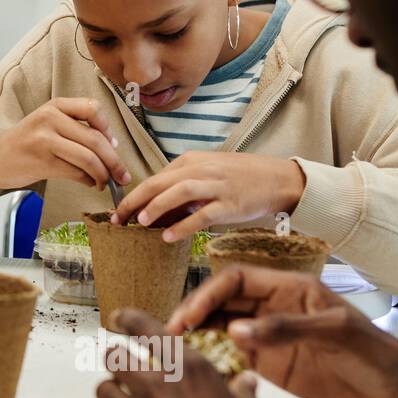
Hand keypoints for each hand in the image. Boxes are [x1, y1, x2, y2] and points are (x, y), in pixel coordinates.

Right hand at [0, 98, 130, 196]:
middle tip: (123, 175)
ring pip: (88, 158)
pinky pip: (75, 172)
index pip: (93, 109)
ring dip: (102, 175)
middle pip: (95, 139)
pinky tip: (89, 183)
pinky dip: (88, 180)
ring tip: (105, 183)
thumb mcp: (47, 124)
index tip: (114, 145)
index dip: (109, 129)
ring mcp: (44, 140)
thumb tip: (111, 148)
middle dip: (114, 161)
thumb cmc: (26, 143)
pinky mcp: (41, 162)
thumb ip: (75, 128)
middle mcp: (49, 118)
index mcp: (55, 106)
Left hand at [87, 309, 309, 397]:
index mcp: (189, 372)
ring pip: (102, 390)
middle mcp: (157, 388)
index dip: (129, 320)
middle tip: (119, 366)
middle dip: (115, 360)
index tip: (119, 318)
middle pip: (115, 358)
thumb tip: (247, 382)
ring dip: (107, 394)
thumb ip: (244, 395)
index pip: (149, 331)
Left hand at [110, 151, 304, 241]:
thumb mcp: (208, 172)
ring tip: (140, 222)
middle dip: (135, 200)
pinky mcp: (230, 204)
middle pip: (160, 182)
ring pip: (179, 192)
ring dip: (157, 206)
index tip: (119, 211)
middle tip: (118, 218)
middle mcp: (202, 170)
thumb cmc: (240, 177)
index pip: (155, 177)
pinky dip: (184, 225)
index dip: (134, 195)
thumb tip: (155, 208)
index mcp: (191, 161)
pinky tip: (168, 236)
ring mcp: (217, 186)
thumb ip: (182, 186)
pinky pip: (203, 214)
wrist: (278, 179)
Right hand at [168, 266, 397, 397]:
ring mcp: (270, 337)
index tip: (188, 316)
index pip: (236, 280)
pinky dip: (210, 355)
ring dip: (196, 331)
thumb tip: (234, 330)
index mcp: (289, 289)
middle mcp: (273, 309)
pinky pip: (232, 354)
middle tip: (169, 332)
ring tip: (171, 345)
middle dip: (193, 311)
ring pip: (221, 325)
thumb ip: (286, 329)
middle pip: (221, 300)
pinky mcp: (270, 365)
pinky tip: (194, 362)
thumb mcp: (337, 333)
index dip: (208, 293)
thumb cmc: (376, 355)